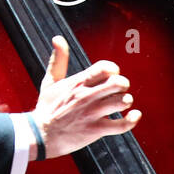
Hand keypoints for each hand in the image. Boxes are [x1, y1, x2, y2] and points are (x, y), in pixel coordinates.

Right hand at [31, 36, 139, 158]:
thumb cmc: (46, 108)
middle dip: (122, 85)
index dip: (113, 70)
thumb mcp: (50, 81)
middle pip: (118, 83)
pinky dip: (132, 120)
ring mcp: (92, 113)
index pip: (105, 68)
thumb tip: (57, 39)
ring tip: (121, 104)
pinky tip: (134, 116)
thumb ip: (58, 60)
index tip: (111, 77)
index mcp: (79, 82)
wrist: (39, 135)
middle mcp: (87, 96)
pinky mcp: (95, 130)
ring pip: (122, 101)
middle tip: (118, 91)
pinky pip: (122, 125)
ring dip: (126, 101)